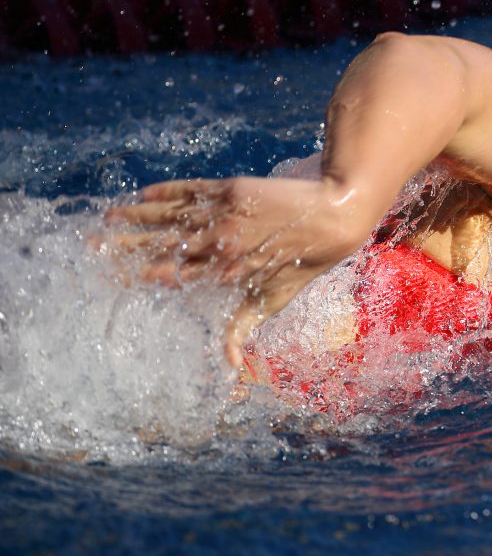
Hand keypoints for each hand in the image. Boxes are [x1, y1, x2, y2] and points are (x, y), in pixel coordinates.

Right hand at [105, 176, 372, 367]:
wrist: (335, 216)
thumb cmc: (305, 263)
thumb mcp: (274, 300)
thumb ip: (242, 327)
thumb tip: (230, 366)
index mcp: (225, 272)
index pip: (174, 275)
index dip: (142, 275)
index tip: (113, 276)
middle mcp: (220, 243)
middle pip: (164, 245)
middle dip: (127, 247)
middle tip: (93, 246)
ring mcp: (225, 214)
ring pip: (172, 217)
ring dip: (139, 218)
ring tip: (109, 219)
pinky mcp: (232, 189)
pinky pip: (192, 190)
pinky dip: (169, 192)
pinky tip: (145, 194)